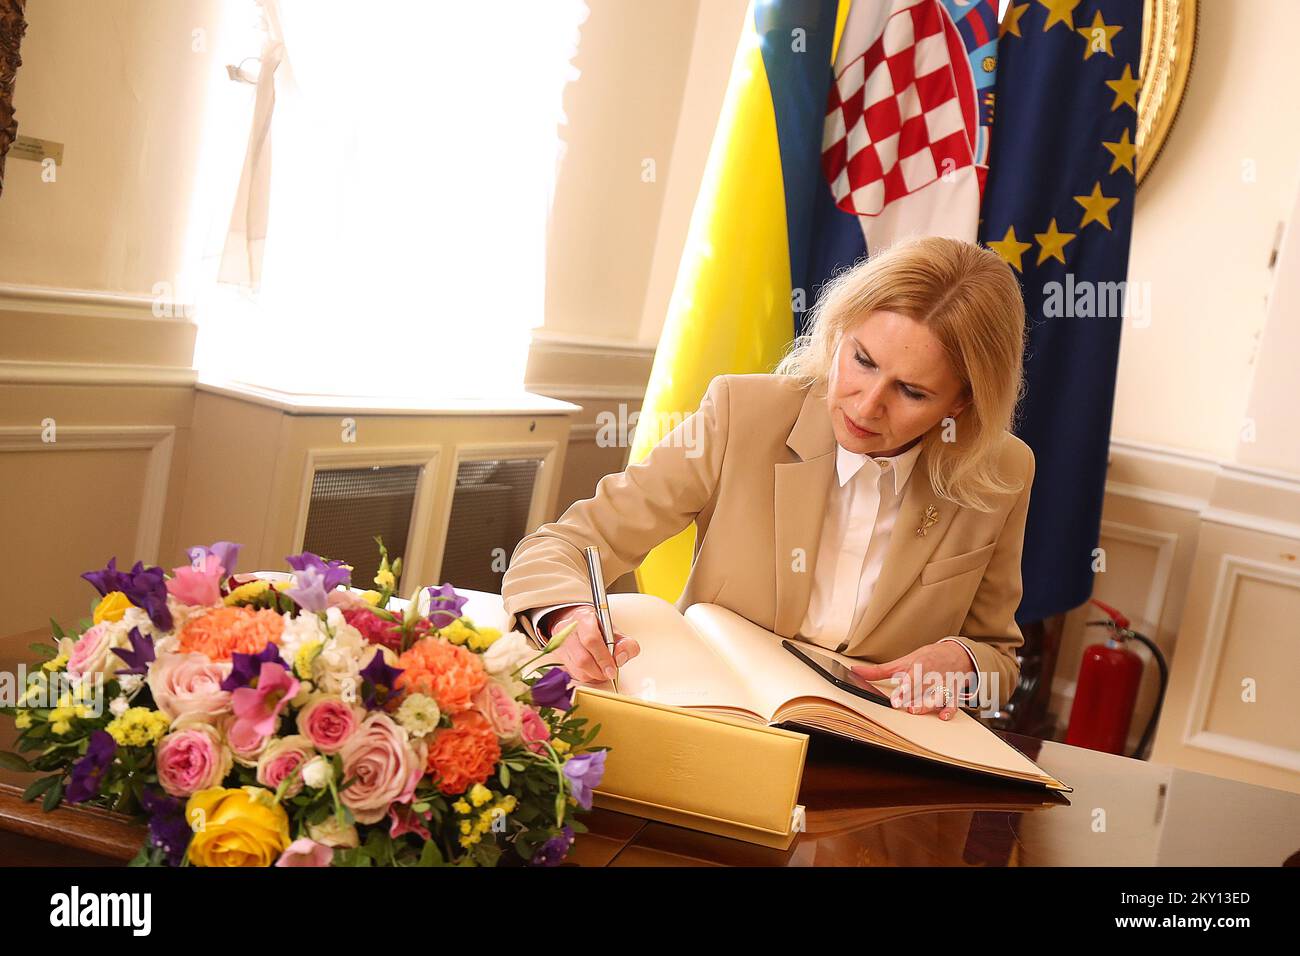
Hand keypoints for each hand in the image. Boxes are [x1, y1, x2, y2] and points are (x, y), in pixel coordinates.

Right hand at [543, 605, 640, 684]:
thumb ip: (627, 645)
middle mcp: (567, 628)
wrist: (580, 625)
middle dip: (599, 671)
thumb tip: (620, 658)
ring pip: (576, 669)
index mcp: (584, 617)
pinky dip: (585, 675)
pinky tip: (591, 669)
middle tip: (608, 673)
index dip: (603, 658)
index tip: (612, 670)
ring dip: (592, 675)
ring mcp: (558, 641)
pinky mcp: (555, 654)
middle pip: (582, 659)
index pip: (591, 640)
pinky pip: (571, 673)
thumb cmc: (599, 630)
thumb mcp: (618, 634)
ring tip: (601, 670)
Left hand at [850, 641, 973, 720]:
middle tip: (905, 706)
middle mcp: (930, 676)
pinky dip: (949, 710)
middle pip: (921, 688)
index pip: (909, 678)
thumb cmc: (926, 658)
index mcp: (917, 667)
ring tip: (915, 710)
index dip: (903, 689)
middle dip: (912, 697)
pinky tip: (942, 716)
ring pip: (935, 696)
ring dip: (927, 704)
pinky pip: (953, 702)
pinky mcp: (952, 692)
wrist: (955, 653)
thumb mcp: (902, 661)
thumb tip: (855, 670)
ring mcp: (942, 684)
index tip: (896, 699)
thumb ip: (879, 670)